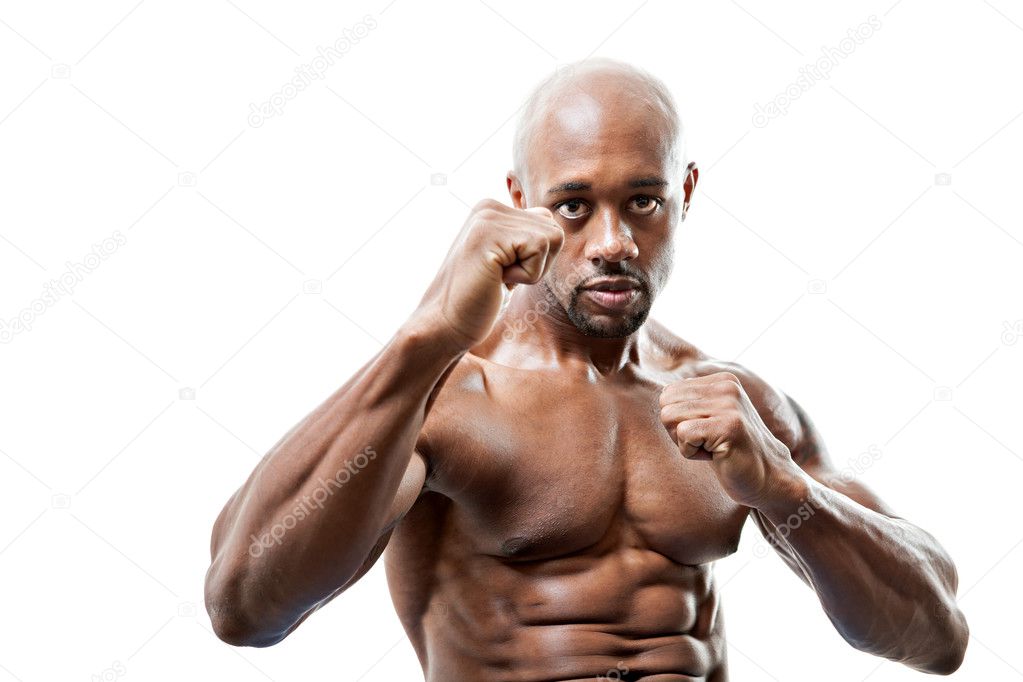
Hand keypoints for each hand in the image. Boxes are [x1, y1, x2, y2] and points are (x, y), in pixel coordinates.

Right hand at [411, 199, 563, 350]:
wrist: (444, 323)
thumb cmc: (478, 300)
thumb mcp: (506, 261)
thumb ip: (524, 240)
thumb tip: (554, 232)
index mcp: (492, 210)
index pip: (547, 224)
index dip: (536, 259)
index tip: (503, 272)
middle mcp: (489, 207)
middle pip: (554, 230)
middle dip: (538, 264)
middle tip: (502, 277)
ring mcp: (488, 217)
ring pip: (551, 238)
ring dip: (532, 270)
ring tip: (498, 277)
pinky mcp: (490, 233)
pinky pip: (539, 249)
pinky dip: (527, 275)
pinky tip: (496, 279)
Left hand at [658, 371, 799, 507]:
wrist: (769, 478)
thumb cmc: (732, 451)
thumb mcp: (711, 417)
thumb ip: (690, 402)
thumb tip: (661, 396)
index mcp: (722, 380)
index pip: (668, 394)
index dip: (678, 421)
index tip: (705, 433)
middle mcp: (726, 387)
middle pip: (665, 405)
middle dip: (677, 431)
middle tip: (707, 443)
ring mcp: (729, 405)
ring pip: (670, 418)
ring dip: (685, 443)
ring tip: (713, 448)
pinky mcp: (729, 426)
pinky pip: (683, 434)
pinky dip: (692, 453)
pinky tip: (716, 456)